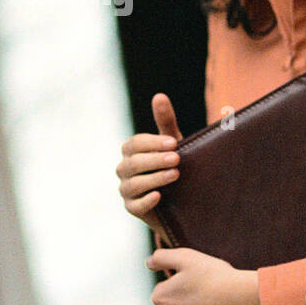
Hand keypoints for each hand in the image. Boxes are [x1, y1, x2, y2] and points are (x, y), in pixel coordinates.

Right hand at [115, 93, 183, 239]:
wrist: (181, 197)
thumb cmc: (173, 164)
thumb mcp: (172, 143)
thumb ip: (165, 121)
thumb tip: (159, 96)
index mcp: (131, 151)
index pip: (135, 144)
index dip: (153, 143)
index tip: (174, 143)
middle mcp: (125, 169)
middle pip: (133, 163)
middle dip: (155, 160)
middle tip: (177, 159)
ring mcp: (126, 189)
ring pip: (133, 184)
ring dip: (155, 178)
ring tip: (175, 175)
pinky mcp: (132, 208)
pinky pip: (135, 205)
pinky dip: (146, 200)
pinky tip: (160, 196)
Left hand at [147, 248, 262, 304]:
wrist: (243, 299)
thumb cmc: (215, 275)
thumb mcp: (186, 256)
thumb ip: (161, 257)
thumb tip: (148, 263)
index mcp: (161, 297)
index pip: (163, 290)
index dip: (179, 284)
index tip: (194, 280)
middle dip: (182, 302)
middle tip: (203, 292)